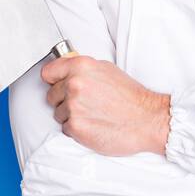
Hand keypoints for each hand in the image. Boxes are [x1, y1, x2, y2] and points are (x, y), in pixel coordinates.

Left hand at [40, 55, 171, 156]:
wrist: (147, 119)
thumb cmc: (130, 96)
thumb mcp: (106, 70)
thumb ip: (82, 69)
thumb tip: (65, 71)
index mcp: (80, 66)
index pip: (47, 72)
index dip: (53, 81)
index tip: (58, 85)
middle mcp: (74, 84)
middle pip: (51, 95)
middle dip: (63, 100)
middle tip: (84, 103)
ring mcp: (73, 106)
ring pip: (58, 113)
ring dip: (71, 116)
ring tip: (92, 114)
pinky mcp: (75, 127)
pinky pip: (65, 129)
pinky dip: (77, 129)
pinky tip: (93, 125)